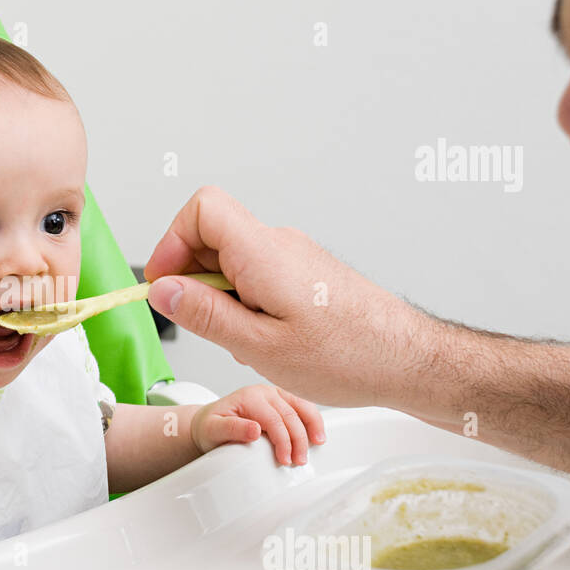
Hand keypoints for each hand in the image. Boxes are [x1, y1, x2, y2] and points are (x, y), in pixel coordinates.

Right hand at [143, 185, 429, 408]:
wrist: (407, 359)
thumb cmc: (348, 355)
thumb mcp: (259, 346)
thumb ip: (204, 314)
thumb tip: (163, 291)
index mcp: (263, 253)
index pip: (202, 209)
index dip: (171, 242)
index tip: (165, 284)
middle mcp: (279, 244)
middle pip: (211, 235)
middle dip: (193, 279)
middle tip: (203, 323)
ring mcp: (293, 256)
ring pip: (233, 259)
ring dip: (221, 296)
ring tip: (243, 339)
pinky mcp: (304, 273)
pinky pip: (256, 275)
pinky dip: (246, 302)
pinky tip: (265, 338)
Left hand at [191, 384, 325, 463]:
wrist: (208, 422)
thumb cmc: (211, 427)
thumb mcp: (212, 430)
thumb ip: (232, 429)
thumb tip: (255, 430)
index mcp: (250, 397)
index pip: (274, 419)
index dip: (283, 441)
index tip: (285, 460)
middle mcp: (264, 392)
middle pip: (291, 414)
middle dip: (299, 440)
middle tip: (299, 461)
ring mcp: (275, 394)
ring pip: (302, 406)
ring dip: (313, 426)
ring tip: (318, 444)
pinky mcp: (282, 399)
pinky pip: (303, 406)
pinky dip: (312, 419)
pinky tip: (317, 433)